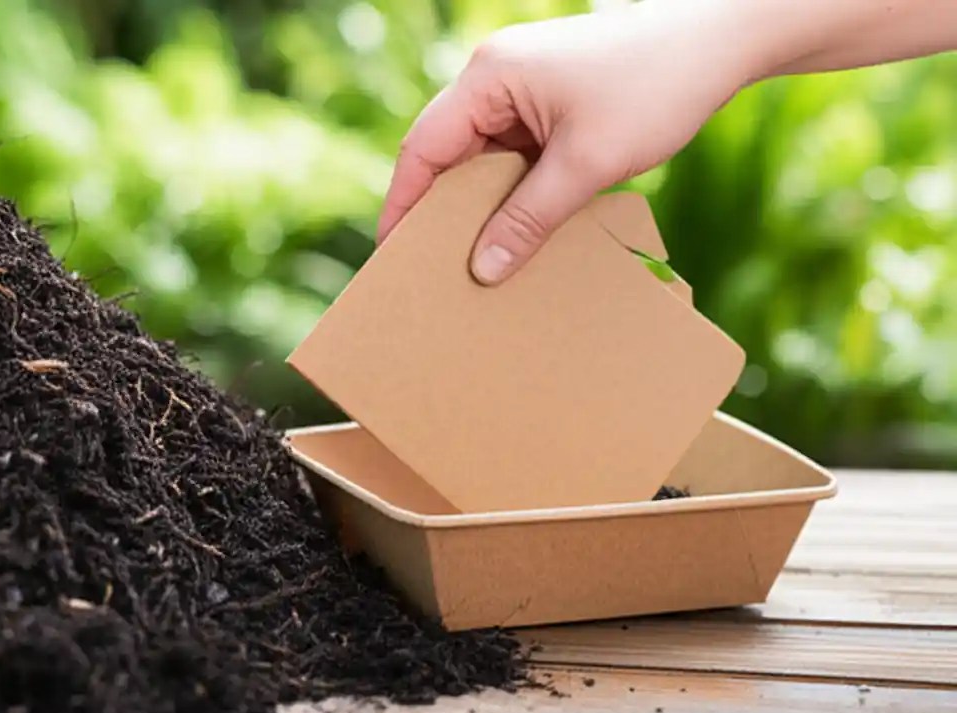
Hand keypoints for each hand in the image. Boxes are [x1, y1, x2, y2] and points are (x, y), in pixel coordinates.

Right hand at [377, 1, 755, 285]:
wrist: (721, 42)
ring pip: (483, 156)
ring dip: (483, 204)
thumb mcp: (586, 164)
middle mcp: (495, 75)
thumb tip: (483, 270)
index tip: (392, 254)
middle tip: (433, 269)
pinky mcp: (550, 98)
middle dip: (442, 210)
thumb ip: (529, 219)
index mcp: (489, 77)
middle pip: (448, 152)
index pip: (424, 147)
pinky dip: (515, 189)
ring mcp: (523, 85)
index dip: (404, 204)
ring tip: (477, 258)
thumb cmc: (656, 88)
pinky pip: (515, 151)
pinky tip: (522, 229)